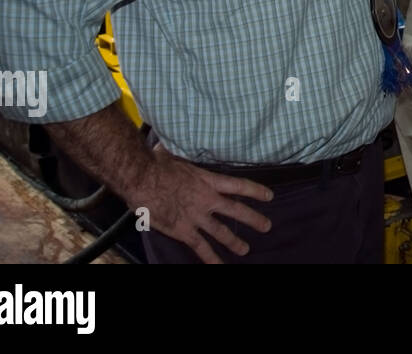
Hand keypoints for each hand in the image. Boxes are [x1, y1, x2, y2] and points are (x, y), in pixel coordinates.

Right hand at [125, 143, 274, 263]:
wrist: (142, 179)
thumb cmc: (156, 164)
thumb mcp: (177, 154)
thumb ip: (184, 154)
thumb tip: (178, 145)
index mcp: (208, 180)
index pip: (238, 185)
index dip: (255, 191)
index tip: (269, 196)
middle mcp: (207, 199)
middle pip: (236, 210)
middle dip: (253, 219)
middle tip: (266, 227)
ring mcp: (196, 216)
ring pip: (221, 232)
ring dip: (235, 242)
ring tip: (245, 249)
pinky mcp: (183, 231)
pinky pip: (200, 247)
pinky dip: (210, 258)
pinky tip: (219, 266)